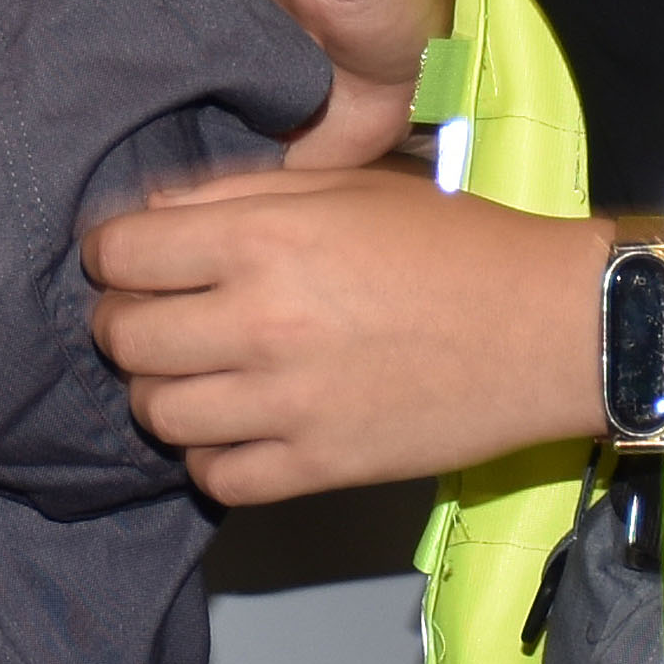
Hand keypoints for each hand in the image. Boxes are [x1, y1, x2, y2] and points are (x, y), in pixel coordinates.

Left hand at [82, 165, 604, 506]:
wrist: (551, 328)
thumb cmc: (454, 245)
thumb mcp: (345, 185)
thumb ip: (238, 193)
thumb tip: (148, 215)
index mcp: (262, 236)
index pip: (119, 254)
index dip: (112, 255)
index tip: (131, 261)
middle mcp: (261, 320)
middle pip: (123, 337)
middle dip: (124, 323)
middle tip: (156, 317)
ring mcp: (287, 401)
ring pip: (156, 413)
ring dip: (161, 392)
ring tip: (196, 374)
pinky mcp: (319, 466)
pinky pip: (214, 477)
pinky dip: (211, 456)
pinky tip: (238, 427)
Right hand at [167, 0, 448, 169]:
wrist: (420, 86)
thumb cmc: (397, 2)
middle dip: (134, 15)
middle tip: (151, 43)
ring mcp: (201, 43)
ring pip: (145, 53)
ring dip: (142, 73)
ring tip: (144, 89)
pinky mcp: (208, 100)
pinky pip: (168, 111)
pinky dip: (160, 124)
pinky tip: (160, 129)